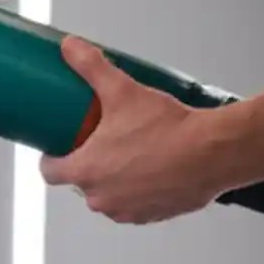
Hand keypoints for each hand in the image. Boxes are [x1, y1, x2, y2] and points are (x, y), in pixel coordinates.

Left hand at [40, 37, 237, 224]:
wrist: (214, 152)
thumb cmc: (168, 128)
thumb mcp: (123, 91)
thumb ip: (92, 67)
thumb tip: (69, 46)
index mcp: (86, 171)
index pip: (50, 173)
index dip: (52, 159)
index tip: (60, 147)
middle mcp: (101, 197)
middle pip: (80, 183)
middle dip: (88, 165)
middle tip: (102, 142)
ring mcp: (125, 211)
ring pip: (107, 196)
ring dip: (112, 181)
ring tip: (128, 155)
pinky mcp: (151, 216)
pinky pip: (134, 206)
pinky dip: (137, 193)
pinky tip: (148, 173)